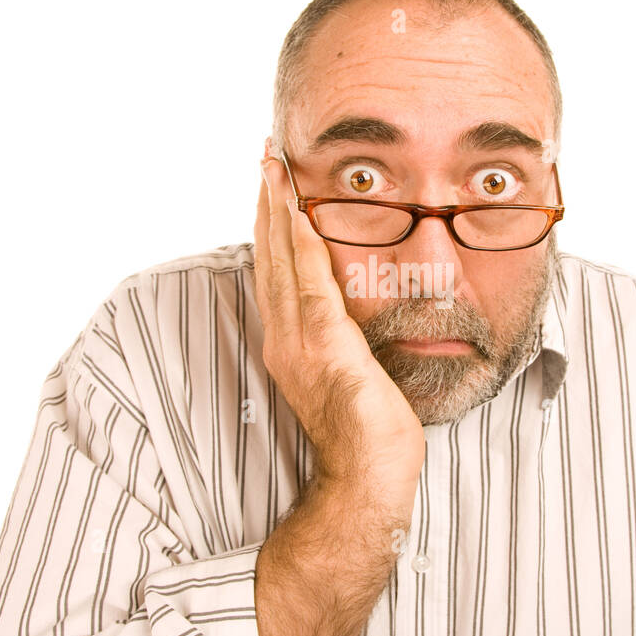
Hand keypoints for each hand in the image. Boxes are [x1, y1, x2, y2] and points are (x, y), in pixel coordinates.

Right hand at [254, 153, 425, 521]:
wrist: (367, 480)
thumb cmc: (369, 436)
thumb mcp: (352, 375)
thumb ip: (344, 341)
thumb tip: (354, 315)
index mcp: (291, 343)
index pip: (275, 271)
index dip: (271, 225)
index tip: (272, 184)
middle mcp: (286, 339)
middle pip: (270, 256)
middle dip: (267, 203)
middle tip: (266, 155)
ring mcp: (302, 344)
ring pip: (283, 262)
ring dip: (278, 210)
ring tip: (274, 167)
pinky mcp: (329, 350)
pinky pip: (312, 288)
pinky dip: (303, 248)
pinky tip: (301, 215)